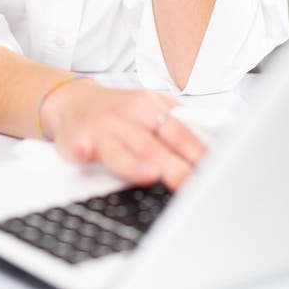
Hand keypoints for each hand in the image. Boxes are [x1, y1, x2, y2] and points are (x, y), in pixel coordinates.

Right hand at [41, 79, 205, 190]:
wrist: (73, 100)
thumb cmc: (118, 110)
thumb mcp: (148, 107)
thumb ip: (177, 122)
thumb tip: (215, 141)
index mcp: (148, 105)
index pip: (178, 131)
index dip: (197, 152)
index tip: (215, 170)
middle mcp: (125, 115)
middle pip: (153, 145)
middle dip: (175, 168)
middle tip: (194, 187)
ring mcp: (101, 128)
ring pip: (119, 150)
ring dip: (133, 162)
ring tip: (150, 174)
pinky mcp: (76, 139)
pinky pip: (79, 145)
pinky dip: (81, 150)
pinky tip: (84, 153)